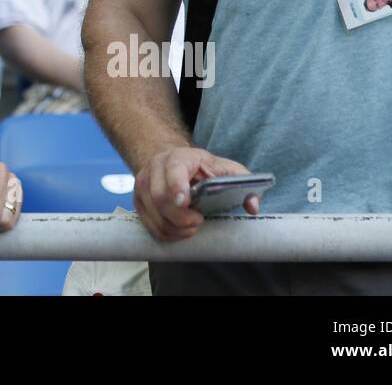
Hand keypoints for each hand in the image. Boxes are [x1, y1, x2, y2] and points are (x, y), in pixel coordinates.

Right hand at [133, 146, 258, 241]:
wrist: (169, 160)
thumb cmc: (201, 167)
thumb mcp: (225, 168)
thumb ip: (242, 181)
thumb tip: (253, 206)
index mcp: (179, 158)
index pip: (174, 170)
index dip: (177, 186)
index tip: (185, 202)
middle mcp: (155, 168)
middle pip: (160, 198)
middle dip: (181, 218)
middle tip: (198, 221)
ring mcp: (143, 185)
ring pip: (154, 215)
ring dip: (174, 228)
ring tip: (190, 227)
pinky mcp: (138, 200)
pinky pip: (149, 224)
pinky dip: (165, 233)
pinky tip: (178, 229)